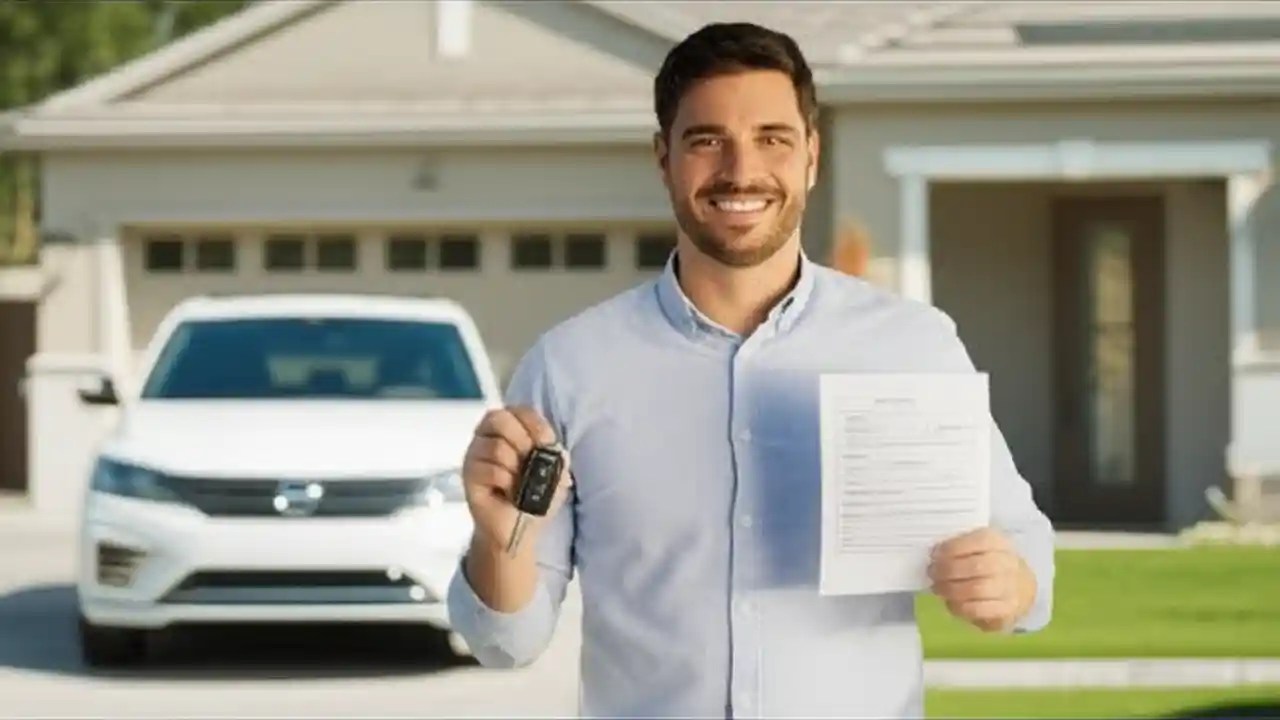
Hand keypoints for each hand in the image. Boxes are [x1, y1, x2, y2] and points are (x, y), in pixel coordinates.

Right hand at [461, 406, 572, 554]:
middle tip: (528, 463)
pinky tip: (508, 493)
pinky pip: (490, 470)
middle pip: (500, 419)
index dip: (535, 425)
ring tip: (517, 484)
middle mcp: (488, 436)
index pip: (520, 410)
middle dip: (522, 442)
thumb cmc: (534, 497)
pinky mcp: (467, 475)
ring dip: (515, 469)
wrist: (518, 528)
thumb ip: (555, 453)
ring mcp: (475, 454)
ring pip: (496, 447)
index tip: (545, 445)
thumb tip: (550, 443)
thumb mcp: (554, 473)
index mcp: (510, 430)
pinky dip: (506, 483)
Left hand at [927, 527, 1034, 632]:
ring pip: (977, 589)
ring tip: (939, 588)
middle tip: (932, 573)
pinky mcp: (1007, 610)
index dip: (952, 548)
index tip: (934, 554)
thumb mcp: (978, 548)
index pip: (978, 541)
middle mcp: (1008, 564)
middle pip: (976, 566)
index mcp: (999, 542)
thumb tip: (934, 553)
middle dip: (948, 570)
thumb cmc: (991, 564)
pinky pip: (979, 609)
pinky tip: (951, 603)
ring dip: (951, 589)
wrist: (1021, 589)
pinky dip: (960, 607)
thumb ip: (959, 547)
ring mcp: (1010, 588)